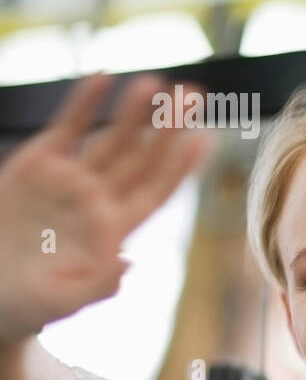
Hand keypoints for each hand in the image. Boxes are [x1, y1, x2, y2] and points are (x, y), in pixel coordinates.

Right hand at [0, 74, 213, 342]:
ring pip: (110, 138)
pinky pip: (67, 126)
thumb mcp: (61, 303)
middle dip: (167, 128)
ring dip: (133, 111)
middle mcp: (98, 199)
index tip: (205, 138)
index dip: (181, 167)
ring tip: (157, 83)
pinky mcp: (38, 163)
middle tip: (193, 96)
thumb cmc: (25, 304)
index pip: (157, 192)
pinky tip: (104, 75)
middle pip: (142, 158)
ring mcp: (70, 179)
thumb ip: (97, 286)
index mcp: (113, 230)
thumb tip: (128, 260)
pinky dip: (85, 102)